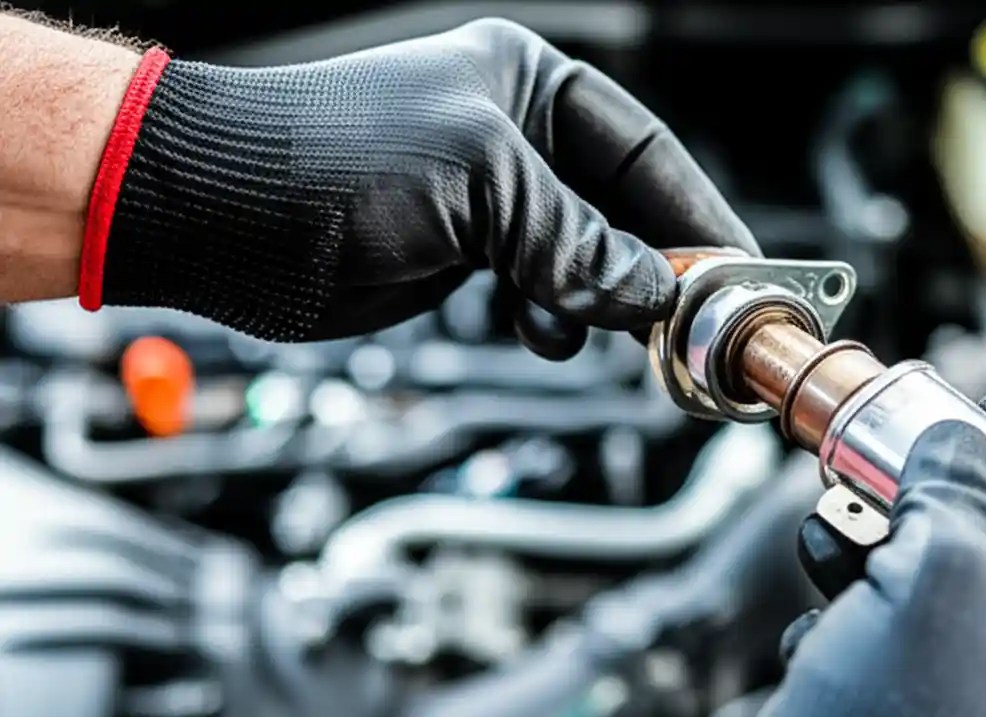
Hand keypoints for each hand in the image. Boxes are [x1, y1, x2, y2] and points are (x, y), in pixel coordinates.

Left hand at [90, 19, 758, 353]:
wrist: (220, 214)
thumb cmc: (331, 157)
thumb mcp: (481, 184)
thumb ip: (576, 241)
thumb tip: (653, 292)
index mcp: (530, 86)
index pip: (645, 150)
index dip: (695, 211)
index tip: (737, 268)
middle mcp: (515, 139)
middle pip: (621, 209)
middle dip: (656, 266)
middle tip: (695, 319)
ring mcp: (489, 201)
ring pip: (583, 258)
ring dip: (606, 300)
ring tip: (620, 333)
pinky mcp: (461, 256)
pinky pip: (539, 291)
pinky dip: (556, 318)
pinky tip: (551, 333)